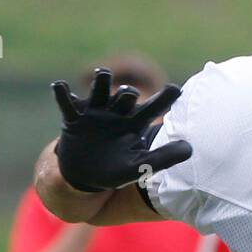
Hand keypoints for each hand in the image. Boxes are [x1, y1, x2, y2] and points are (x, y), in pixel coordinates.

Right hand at [51, 68, 192, 191]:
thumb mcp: (139, 166)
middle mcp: (116, 112)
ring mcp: (95, 112)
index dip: (164, 98)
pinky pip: (67, 102)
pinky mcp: (73, 118)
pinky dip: (63, 93)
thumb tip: (191, 149)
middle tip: (129, 96)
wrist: (84, 176)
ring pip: (99, 90)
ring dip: (101, 81)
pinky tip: (59, 86)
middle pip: (125, 96)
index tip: (177, 90)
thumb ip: (164, 158)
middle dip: (127, 94)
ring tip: (102, 75)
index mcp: (134, 122)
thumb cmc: (114, 169)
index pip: (153, 107)